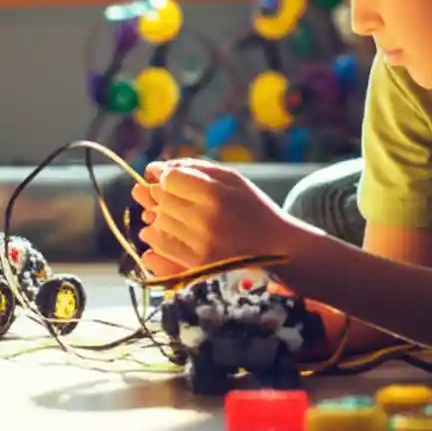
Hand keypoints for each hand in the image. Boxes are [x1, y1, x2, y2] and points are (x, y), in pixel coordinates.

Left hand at [132, 158, 298, 273]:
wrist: (276, 248)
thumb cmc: (252, 207)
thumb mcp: (232, 179)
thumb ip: (195, 168)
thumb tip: (155, 167)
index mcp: (216, 194)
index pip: (170, 178)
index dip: (167, 176)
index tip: (174, 179)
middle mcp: (205, 219)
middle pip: (162, 198)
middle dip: (163, 194)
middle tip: (176, 197)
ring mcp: (199, 244)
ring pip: (158, 220)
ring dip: (160, 214)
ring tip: (177, 213)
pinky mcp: (195, 264)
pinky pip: (160, 243)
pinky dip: (155, 234)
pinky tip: (165, 228)